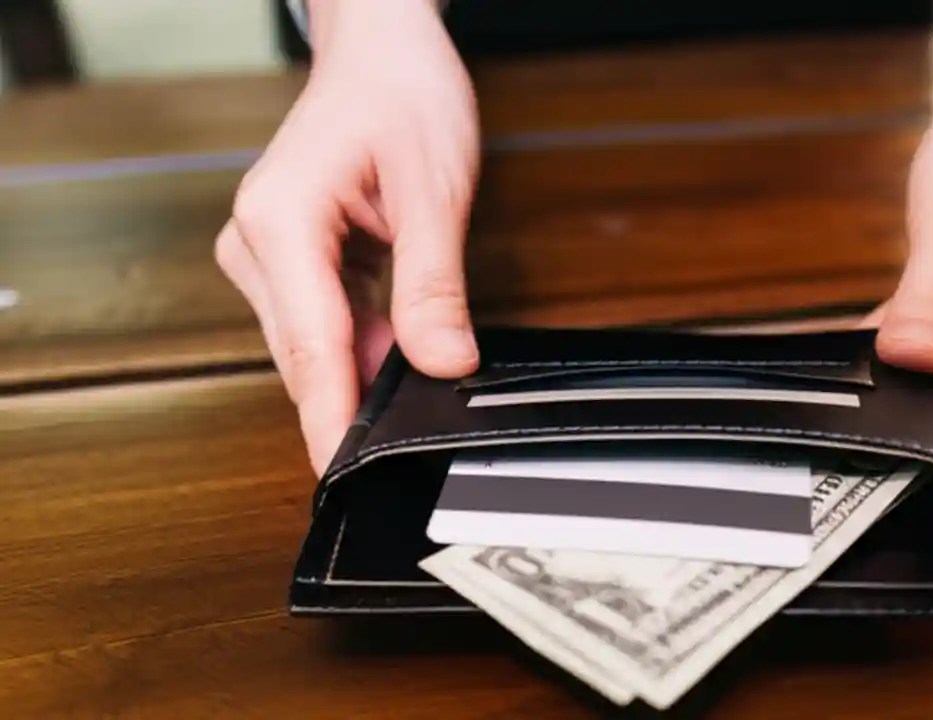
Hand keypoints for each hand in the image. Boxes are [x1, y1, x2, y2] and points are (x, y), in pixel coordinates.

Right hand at [216, 0, 479, 473]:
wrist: (383, 52)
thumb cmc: (401, 94)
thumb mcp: (435, 191)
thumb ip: (434, 283)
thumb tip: (442, 360)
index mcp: (282, 220)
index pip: (310, 346)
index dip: (330, 418)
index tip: (341, 474)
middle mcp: (257, 240)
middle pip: (308, 354)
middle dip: (360, 399)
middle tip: (418, 433)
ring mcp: (265, 252)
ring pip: (315, 345)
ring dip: (367, 367)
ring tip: (421, 370)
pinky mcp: (285, 259)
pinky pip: (323, 323)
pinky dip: (365, 342)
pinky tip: (402, 342)